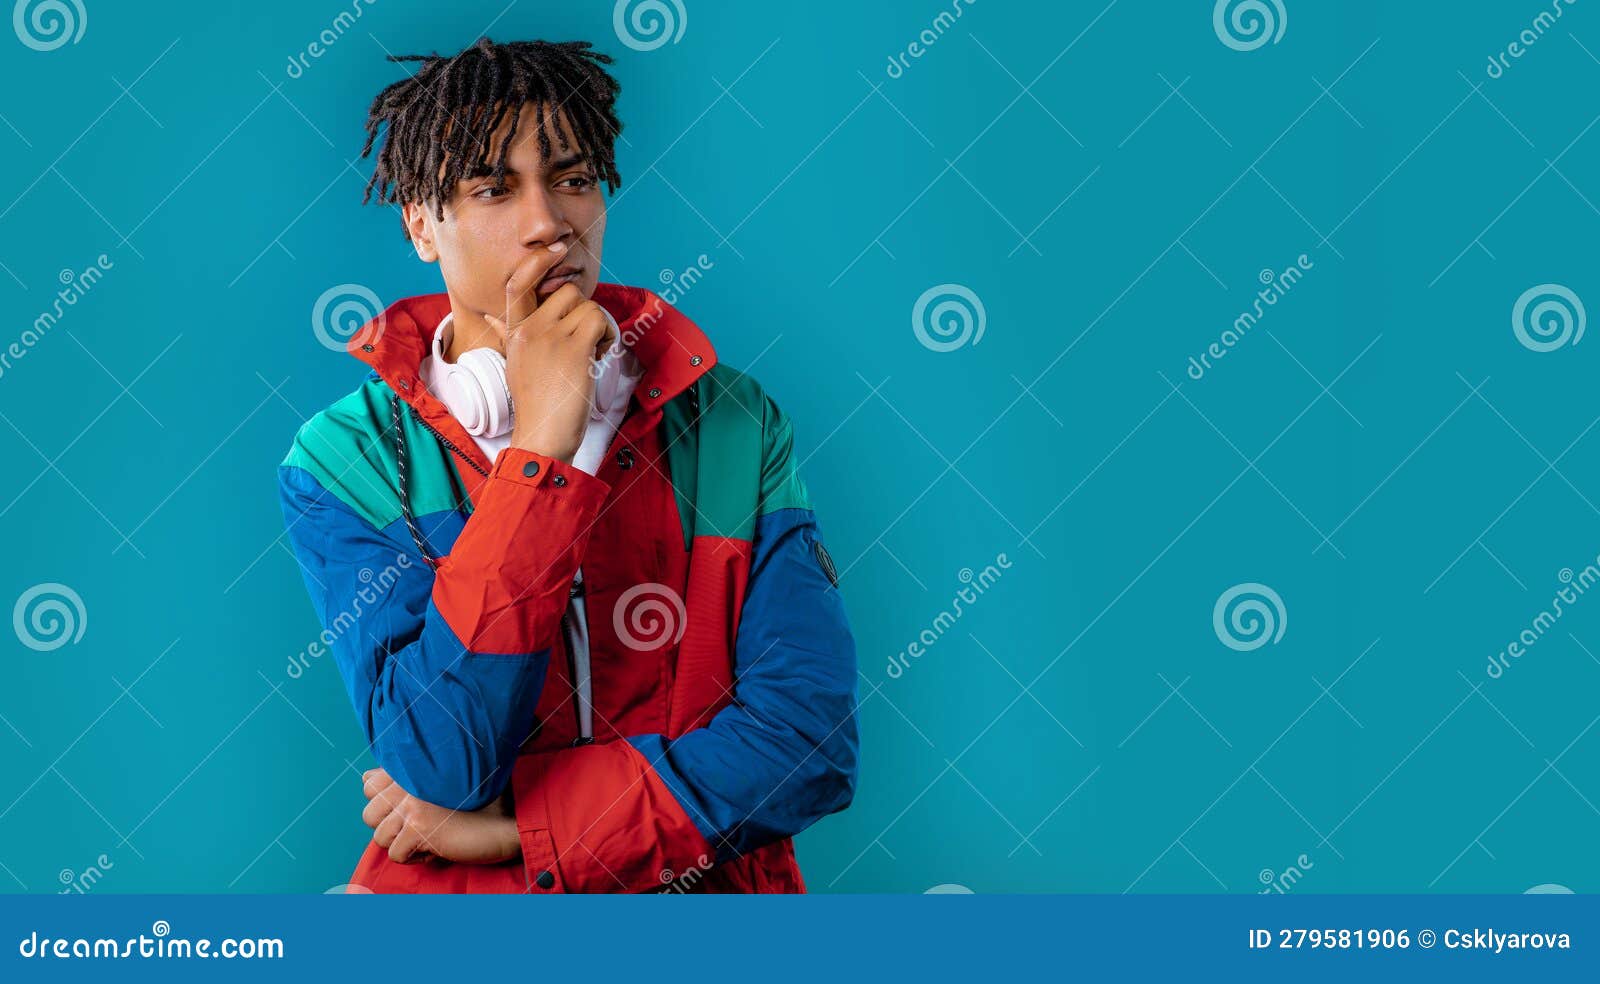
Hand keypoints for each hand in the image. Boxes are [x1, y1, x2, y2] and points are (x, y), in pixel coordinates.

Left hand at [361, 768, 519, 864]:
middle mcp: (409, 781)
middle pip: (370, 814)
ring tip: (430, 837)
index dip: (384, 803)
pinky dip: (415, 858)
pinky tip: (437, 847)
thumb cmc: (476, 805)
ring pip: (381, 837)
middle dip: (390, 828)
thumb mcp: (437, 787)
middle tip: (419, 827)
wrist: (506, 820)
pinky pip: (396, 854)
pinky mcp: (420, 828)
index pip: (369, 784)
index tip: (410, 809)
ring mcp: (413, 804)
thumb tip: (365, 779)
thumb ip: (402, 781)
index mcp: (413, 767)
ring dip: (404, 844)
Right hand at [484, 249, 617, 462]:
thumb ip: (513, 335)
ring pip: (588, 305)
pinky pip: (600, 321)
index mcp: (515, 331)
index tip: (556, 249)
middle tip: (583, 340)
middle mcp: (529, 329)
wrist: (543, 436)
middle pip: (567, 292)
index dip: (537, 260)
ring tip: (589, 355)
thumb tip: (495, 316)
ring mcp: (551, 337)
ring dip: (597, 327)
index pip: (518, 282)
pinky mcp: (575, 349)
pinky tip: (597, 359)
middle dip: (582, 311)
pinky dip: (607, 338)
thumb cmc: (535, 404)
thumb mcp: (516, 363)